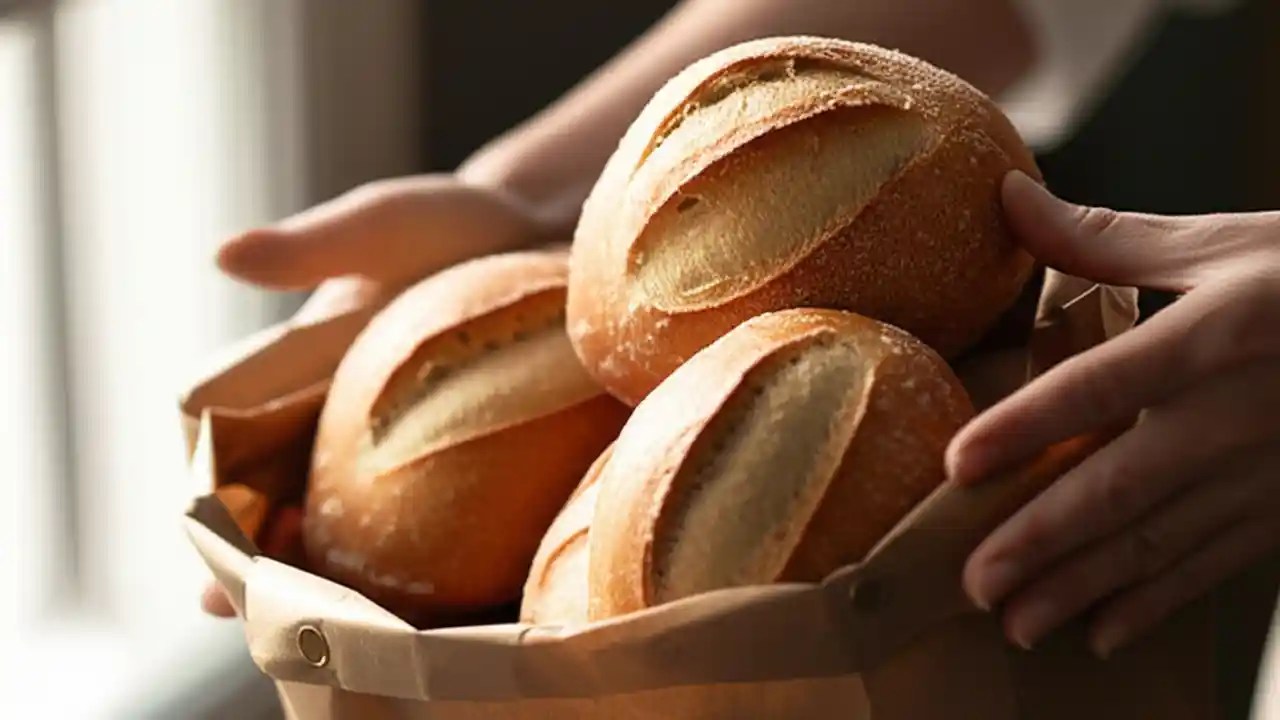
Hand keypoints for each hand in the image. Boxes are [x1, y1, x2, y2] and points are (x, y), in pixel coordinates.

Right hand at [201, 173, 557, 617]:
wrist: (542, 239)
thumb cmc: (454, 226)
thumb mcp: (387, 226)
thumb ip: (316, 245)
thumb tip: (222, 256)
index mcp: (291, 365)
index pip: (215, 429)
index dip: (205, 482)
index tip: (210, 527)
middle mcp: (324, 416)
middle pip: (262, 496)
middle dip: (252, 552)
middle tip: (254, 604)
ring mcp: (381, 448)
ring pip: (330, 525)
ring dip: (316, 572)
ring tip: (325, 619)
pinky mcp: (449, 467)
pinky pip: (415, 529)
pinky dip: (403, 570)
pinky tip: (416, 605)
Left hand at [949, 171, 1279, 656]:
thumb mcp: (1225, 244)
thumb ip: (1107, 239)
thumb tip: (1009, 198)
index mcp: (1211, 338)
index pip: (1100, 385)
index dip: (1027, 426)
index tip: (959, 465)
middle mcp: (1234, 415)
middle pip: (1120, 488)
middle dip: (1041, 541)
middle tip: (972, 584)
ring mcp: (1263, 472)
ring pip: (1159, 542)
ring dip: (1083, 587)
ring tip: (1016, 624)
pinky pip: (1212, 564)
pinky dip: (1155, 602)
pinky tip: (1102, 630)